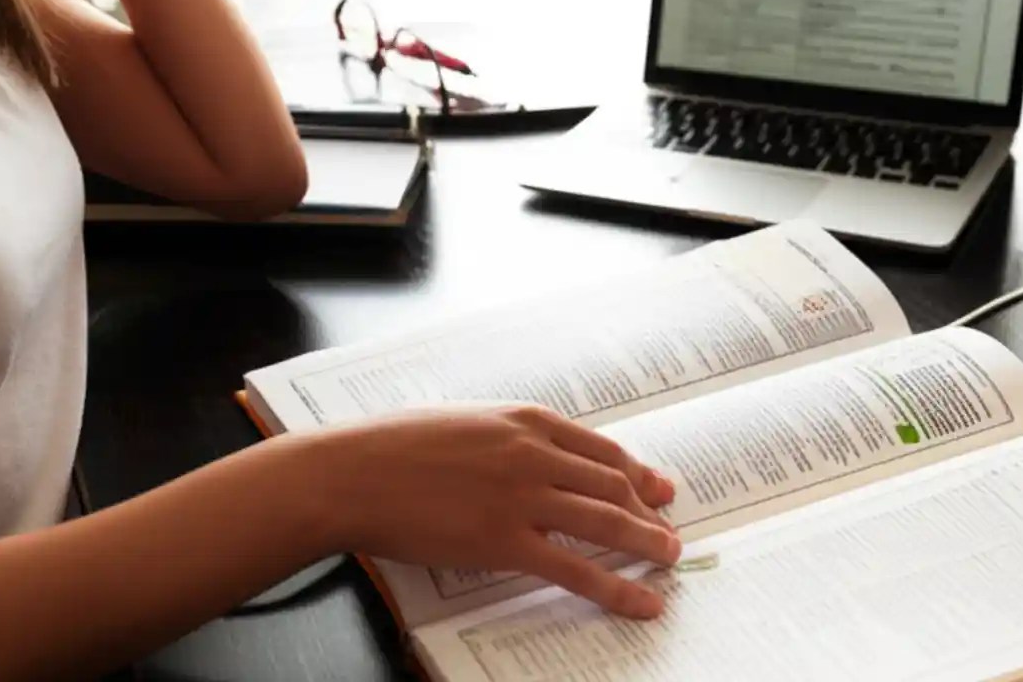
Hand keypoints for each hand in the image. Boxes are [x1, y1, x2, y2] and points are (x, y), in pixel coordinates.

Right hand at [308, 404, 679, 617]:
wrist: (352, 472)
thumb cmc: (394, 446)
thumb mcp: (463, 422)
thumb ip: (505, 436)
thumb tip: (529, 452)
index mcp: (525, 421)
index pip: (599, 450)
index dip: (636, 473)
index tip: (657, 488)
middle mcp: (535, 454)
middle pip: (613, 485)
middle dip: (650, 511)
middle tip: (669, 529)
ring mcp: (523, 497)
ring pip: (607, 521)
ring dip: (647, 542)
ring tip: (670, 558)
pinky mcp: (506, 541)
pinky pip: (577, 568)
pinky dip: (617, 588)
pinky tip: (641, 601)